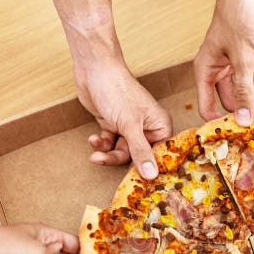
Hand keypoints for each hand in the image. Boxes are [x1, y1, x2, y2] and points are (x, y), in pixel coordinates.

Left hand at [75, 58, 171, 178]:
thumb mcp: (130, 125)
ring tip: (95, 153)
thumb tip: (152, 175)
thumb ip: (140, 151)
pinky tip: (93, 139)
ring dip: (107, 153)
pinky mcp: (114, 125)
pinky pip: (110, 143)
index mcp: (160, 126)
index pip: (160, 155)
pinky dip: (101, 143)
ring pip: (121, 152)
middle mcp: (147, 128)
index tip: (140, 183)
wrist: (94, 70)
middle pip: (137, 156)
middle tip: (105, 162)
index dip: (151, 168)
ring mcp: (129, 127)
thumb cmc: (118, 91)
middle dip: (119, 160)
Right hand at [194, 0, 253, 125]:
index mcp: (206, 71)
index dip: (224, 119)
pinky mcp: (246, 52)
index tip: (242, 127)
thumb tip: (243, 121)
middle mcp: (217, 67)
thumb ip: (244, 92)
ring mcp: (233, 60)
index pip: (208, 107)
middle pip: (236, 97)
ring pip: (251, 84)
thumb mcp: (244, 59)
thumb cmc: (239, 15)